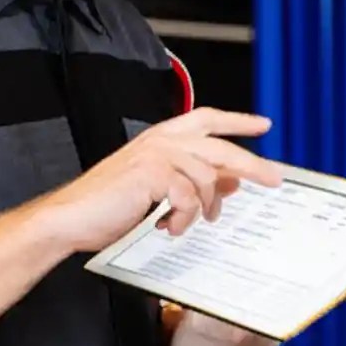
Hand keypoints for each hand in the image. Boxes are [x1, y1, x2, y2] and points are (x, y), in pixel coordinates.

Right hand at [43, 107, 283, 252]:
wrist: (71, 217)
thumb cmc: (108, 205)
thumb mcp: (158, 190)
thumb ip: (192, 180)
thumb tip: (230, 181)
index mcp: (161, 137)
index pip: (208, 119)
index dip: (237, 121)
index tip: (263, 125)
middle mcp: (161, 140)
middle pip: (220, 146)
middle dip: (251, 164)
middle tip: (274, 179)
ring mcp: (156, 155)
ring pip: (207, 177)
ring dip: (204, 207)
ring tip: (187, 223)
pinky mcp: (151, 175)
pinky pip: (188, 198)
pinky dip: (184, 218)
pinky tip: (169, 226)